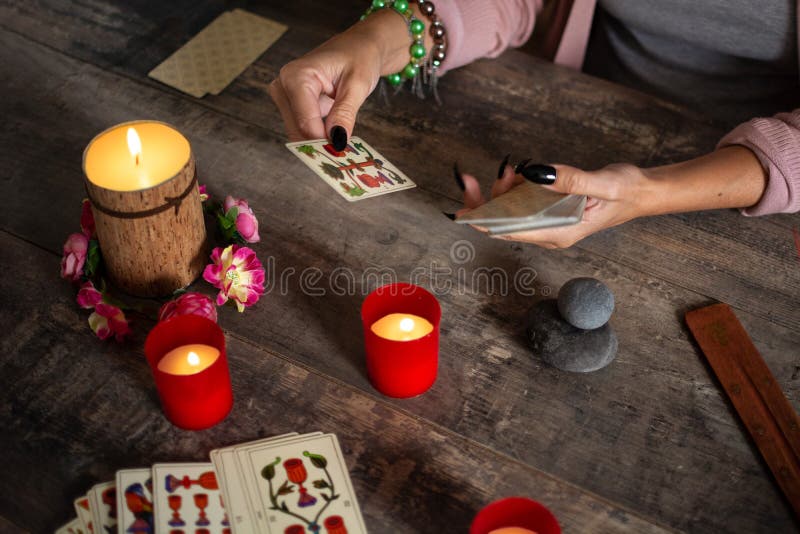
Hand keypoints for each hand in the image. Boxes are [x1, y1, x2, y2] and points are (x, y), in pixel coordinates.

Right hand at [269, 8, 426, 144]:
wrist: (358, 47)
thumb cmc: (359, 57)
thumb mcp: (358, 85)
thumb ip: (345, 113)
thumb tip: (337, 141)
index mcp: (296, 76)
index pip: (306, 122)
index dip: (325, 140)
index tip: (344, 152)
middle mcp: (283, 86)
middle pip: (299, 131)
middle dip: (322, 143)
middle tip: (346, 152)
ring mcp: (285, 97)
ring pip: (300, 134)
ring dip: (322, 141)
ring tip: (343, 138)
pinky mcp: (291, 106)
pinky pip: (303, 129)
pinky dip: (320, 136)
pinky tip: (336, 133)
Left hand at [457, 161, 651, 248]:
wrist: (642, 192)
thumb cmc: (626, 191)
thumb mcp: (603, 183)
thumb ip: (572, 180)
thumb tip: (537, 175)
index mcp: (559, 233)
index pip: (510, 232)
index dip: (482, 221)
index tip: (460, 210)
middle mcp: (549, 233)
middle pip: (504, 224)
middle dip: (486, 202)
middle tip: (472, 178)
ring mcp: (548, 223)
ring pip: (511, 212)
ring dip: (501, 192)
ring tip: (509, 169)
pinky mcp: (549, 212)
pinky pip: (522, 204)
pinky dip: (513, 188)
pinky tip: (517, 173)